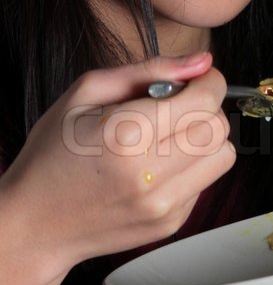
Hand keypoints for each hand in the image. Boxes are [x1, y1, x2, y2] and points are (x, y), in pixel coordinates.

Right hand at [1, 52, 235, 273]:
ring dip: (205, 140)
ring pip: (223, 156)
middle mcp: (148, 173)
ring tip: (171, 138)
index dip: (209, 82)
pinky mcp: (171, 223)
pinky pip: (206, 183)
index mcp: (125, 132)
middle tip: (177, 109)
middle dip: (206, 109)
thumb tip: (201, 61)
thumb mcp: (85, 93)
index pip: (204, 99)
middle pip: (218, 127)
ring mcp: (162, 203)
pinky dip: (191, 169)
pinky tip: (159, 167)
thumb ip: (148, 70)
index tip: (196, 80)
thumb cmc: (54, 154)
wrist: (37, 224)